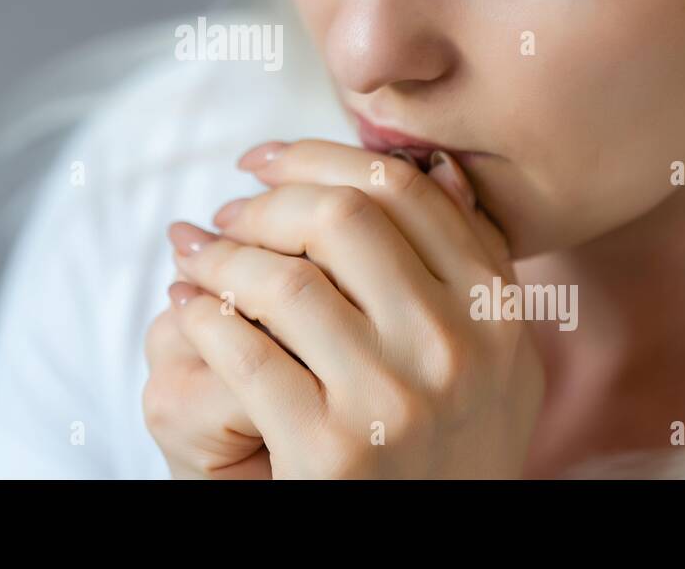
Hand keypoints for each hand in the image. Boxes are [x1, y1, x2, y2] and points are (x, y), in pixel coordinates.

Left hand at [166, 138, 544, 477]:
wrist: (429, 550)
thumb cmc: (445, 444)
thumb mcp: (490, 356)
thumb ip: (471, 265)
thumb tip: (436, 165)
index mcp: (495, 310)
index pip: (402, 189)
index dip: (318, 155)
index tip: (264, 161)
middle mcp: (458, 349)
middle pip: (341, 217)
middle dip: (265, 202)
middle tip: (226, 213)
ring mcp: (396, 401)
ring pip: (286, 281)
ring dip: (222, 258)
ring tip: (197, 259)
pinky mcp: (334, 452)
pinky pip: (245, 353)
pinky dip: (203, 318)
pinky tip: (189, 310)